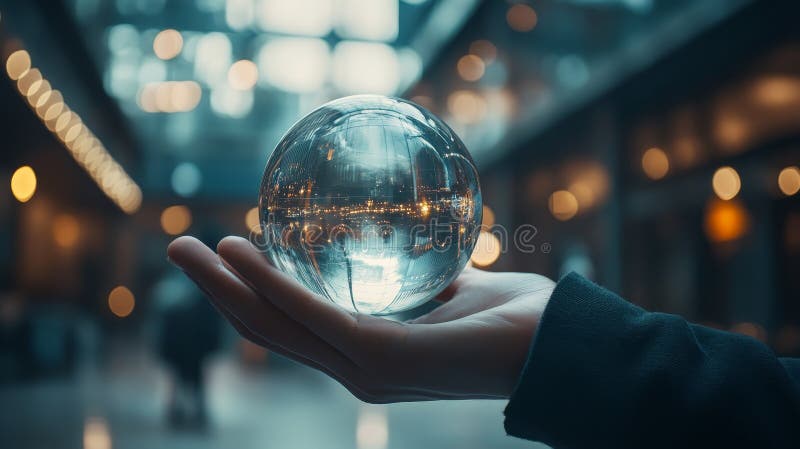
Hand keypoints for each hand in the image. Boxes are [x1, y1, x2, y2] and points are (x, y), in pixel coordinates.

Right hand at [167, 236, 554, 402]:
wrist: (558, 346)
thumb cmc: (512, 317)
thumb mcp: (453, 292)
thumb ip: (417, 282)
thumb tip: (398, 246)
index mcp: (366, 355)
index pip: (291, 329)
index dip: (248, 296)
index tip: (222, 256)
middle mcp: (355, 369)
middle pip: (266, 332)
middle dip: (215, 293)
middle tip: (178, 249)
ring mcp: (364, 369)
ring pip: (274, 328)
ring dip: (226, 287)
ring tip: (189, 249)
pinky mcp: (381, 360)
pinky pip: (314, 316)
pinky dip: (273, 284)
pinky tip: (244, 252)